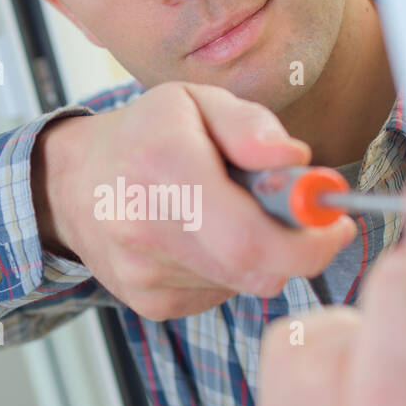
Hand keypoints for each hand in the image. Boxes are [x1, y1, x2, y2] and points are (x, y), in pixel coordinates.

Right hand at [35, 81, 356, 320]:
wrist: (71, 184)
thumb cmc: (143, 136)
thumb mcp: (194, 102)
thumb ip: (250, 125)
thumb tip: (295, 159)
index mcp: (162, 167)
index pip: (252, 237)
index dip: (308, 242)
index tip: (334, 223)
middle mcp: (146, 228)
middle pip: (255, 270)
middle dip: (296, 249)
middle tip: (303, 220)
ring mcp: (145, 274)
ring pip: (243, 283)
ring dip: (258, 253)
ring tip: (230, 213)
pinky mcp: (150, 303)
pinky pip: (220, 293)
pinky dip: (229, 268)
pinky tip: (204, 238)